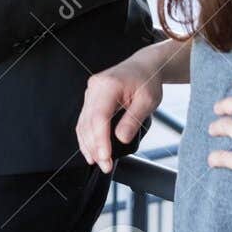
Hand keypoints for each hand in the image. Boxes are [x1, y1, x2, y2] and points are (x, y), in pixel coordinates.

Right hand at [77, 44, 167, 172]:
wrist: (144, 66)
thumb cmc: (147, 81)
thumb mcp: (148, 101)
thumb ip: (133, 119)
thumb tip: (121, 139)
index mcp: (109, 85)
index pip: (99, 116)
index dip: (100, 140)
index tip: (105, 157)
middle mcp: (95, 87)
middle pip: (88, 122)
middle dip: (95, 147)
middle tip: (105, 166)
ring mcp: (91, 92)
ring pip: (83, 123)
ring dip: (88, 144)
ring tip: (98, 162)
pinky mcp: (91, 98)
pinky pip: (84, 120)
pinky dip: (87, 136)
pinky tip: (91, 150)